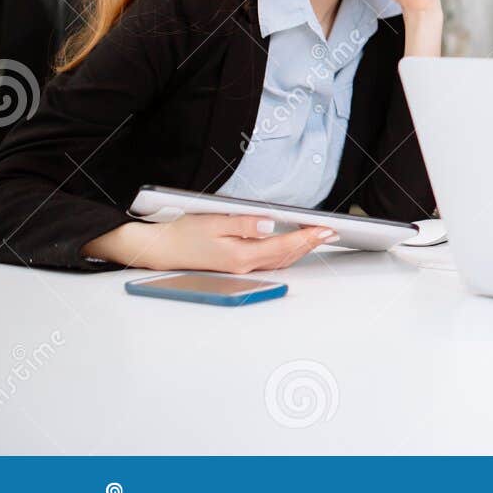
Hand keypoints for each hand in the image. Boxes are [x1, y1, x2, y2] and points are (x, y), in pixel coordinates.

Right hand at [84, 214, 337, 273]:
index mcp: (241, 256)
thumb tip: (270, 224)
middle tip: (331, 232)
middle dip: (310, 243)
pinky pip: (269, 261)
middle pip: (286, 255)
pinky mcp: (237, 267)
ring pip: (279, 260)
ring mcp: (241, 269)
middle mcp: (244, 266)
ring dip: (300, 249)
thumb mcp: (213, 222)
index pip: (284, 246)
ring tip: (319, 237)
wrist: (161, 249)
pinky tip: (293, 246)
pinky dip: (286, 253)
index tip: (326, 229)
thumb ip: (244, 223)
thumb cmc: (184, 233)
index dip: (307, 237)